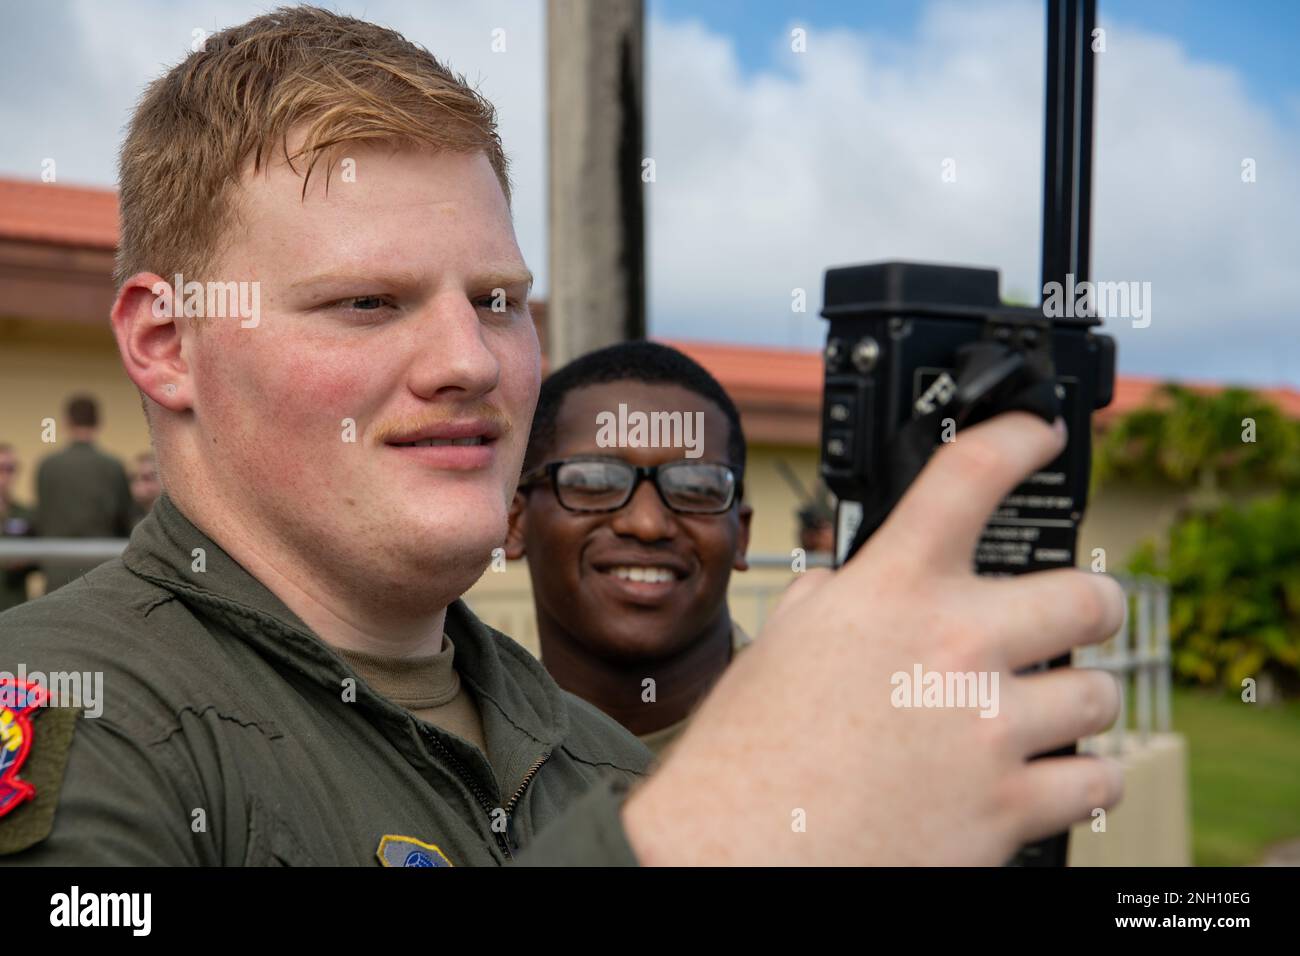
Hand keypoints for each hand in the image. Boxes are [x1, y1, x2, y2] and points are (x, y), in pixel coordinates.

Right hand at [623, 412, 1123, 864]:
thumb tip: (850, 585)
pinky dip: (1082, 777)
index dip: (1016, 437)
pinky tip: (1052, 774)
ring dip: (1077, 700)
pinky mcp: (1009, 806)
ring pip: (1099, 692)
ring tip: (1045, 712)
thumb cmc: (745, 753)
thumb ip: (834, 600)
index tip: (1036, 434)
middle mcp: (953, 646)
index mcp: (888, 591)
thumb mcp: (781, 644)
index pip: (967, 476)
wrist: (736, 851)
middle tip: (1076, 615)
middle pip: (1087, 595)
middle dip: (1088, 605)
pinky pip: (1097, 779)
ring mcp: (989, 729)